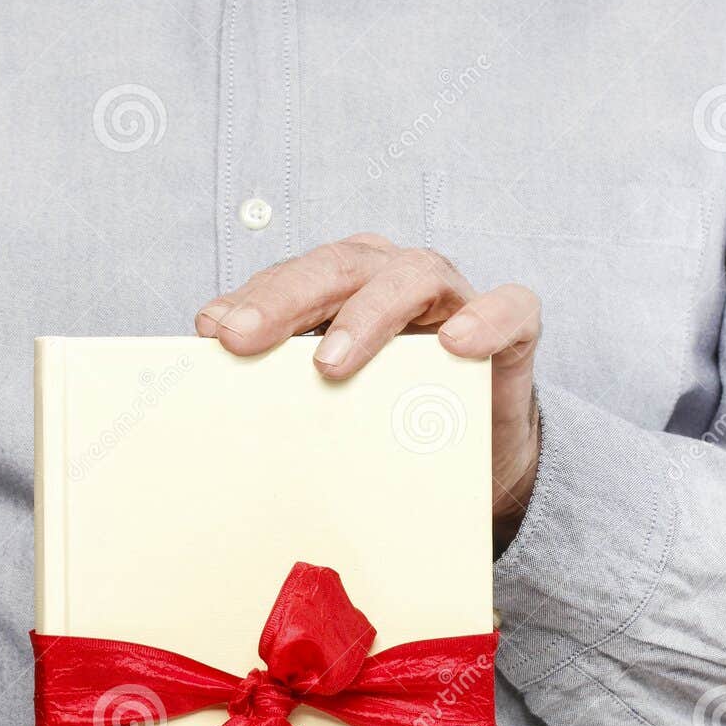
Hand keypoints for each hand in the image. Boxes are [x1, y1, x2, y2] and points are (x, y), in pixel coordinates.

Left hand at [196, 236, 541, 549]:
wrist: (474, 457)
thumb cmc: (393, 417)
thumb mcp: (332, 400)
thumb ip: (283, 381)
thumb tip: (217, 377)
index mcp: (347, 286)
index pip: (295, 278)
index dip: (254, 297)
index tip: (213, 330)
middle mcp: (395, 278)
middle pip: (340, 268)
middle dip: (288, 299)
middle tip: (244, 339)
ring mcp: (455, 297)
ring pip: (413, 276)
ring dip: (368, 314)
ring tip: (330, 363)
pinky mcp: (512, 326)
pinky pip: (508, 308)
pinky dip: (484, 320)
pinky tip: (456, 345)